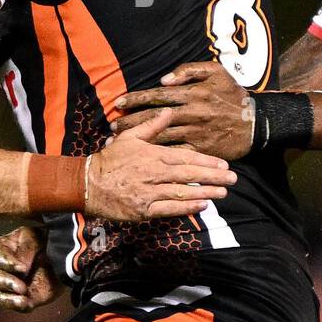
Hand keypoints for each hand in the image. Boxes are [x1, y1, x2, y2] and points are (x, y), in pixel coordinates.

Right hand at [0, 225, 61, 312]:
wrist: (61, 257)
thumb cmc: (43, 240)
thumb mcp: (35, 236)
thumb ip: (26, 246)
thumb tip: (20, 266)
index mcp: (2, 248)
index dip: (4, 262)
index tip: (21, 268)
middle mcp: (1, 267)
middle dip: (7, 282)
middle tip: (21, 287)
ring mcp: (9, 283)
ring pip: (0, 294)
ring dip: (10, 298)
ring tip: (23, 299)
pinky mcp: (19, 296)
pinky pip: (12, 304)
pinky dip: (17, 306)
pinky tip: (27, 304)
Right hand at [86, 109, 235, 220]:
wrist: (88, 183)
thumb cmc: (110, 159)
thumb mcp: (129, 137)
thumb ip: (151, 125)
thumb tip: (169, 111)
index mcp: (154, 155)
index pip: (186, 157)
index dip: (207, 161)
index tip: (224, 163)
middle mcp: (155, 173)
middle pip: (190, 174)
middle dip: (213, 177)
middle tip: (233, 179)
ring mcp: (150, 192)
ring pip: (183, 192)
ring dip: (205, 192)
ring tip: (223, 192)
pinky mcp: (144, 210)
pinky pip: (169, 209)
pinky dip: (187, 208)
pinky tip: (202, 205)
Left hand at [112, 62, 253, 160]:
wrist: (255, 123)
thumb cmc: (233, 95)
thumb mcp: (216, 71)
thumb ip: (189, 71)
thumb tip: (165, 80)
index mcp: (194, 93)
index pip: (159, 95)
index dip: (137, 98)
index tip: (118, 103)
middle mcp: (193, 113)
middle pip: (154, 117)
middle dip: (130, 121)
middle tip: (111, 127)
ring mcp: (196, 133)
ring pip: (161, 135)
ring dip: (138, 139)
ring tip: (119, 142)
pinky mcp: (201, 149)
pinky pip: (176, 153)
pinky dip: (157, 155)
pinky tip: (142, 157)